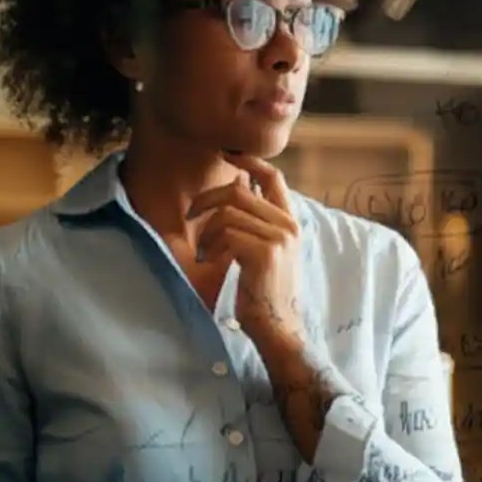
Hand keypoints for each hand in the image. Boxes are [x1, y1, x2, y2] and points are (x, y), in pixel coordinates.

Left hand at [188, 152, 302, 348]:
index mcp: (291, 222)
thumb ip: (258, 220)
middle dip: (207, 201)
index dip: (248, 162)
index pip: (273, 177)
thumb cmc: (266, 290)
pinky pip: (226, 234)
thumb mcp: (269, 249)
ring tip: (202, 250)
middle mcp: (288, 226)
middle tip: (191, 216)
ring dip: (205, 231)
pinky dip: (210, 246)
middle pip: (239, 192)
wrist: (277, 325)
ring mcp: (278, 239)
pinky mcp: (264, 254)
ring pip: (228, 214)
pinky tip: (208, 261)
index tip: (226, 156)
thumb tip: (238, 186)